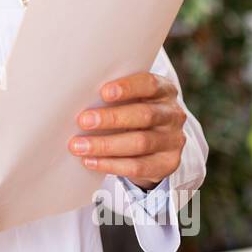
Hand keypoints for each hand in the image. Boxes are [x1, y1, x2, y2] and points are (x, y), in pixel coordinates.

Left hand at [70, 72, 186, 189]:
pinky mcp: (168, 164)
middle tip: (82, 121)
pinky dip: (111, 165)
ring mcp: (173, 140)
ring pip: (140, 143)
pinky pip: (138, 166)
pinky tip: (90, 161)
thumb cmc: (133, 112)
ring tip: (79, 146)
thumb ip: (114, 96)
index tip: (104, 92)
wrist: (157, 143)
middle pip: (144, 115)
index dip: (128, 88)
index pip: (150, 84)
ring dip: (105, 145)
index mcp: (165, 90)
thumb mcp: (131, 99)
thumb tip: (78, 99)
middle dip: (111, 118)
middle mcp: (173, 114)